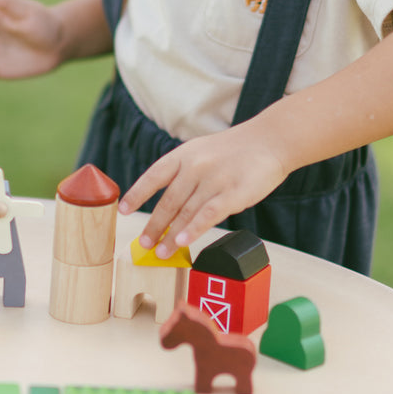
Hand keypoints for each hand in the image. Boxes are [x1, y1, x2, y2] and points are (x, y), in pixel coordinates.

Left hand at [117, 120, 287, 256]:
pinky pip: (208, 215)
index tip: (123, 211)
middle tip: (143, 244)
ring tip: (161, 252)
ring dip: (171, 236)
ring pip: (186, 213)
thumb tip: (167, 206)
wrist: (269, 141)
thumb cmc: (233, 151)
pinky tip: (183, 243)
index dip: (137, 194)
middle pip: (168, 201)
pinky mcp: (233, 194)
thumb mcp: (201, 151)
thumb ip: (182, 172)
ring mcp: (213, 180)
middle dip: (154, 225)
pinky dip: (193, 230)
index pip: (153, 176)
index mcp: (183, 155)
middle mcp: (194, 166)